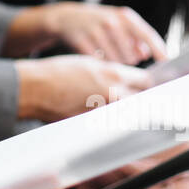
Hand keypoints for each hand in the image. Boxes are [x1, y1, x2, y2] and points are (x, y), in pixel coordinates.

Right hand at [14, 2, 167, 64]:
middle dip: (128, 61)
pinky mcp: (82, 41)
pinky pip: (98, 63)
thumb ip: (135, 38)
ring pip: (115, 62)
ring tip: (105, 54)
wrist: (67, 17)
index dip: (159, 50)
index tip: (168, 63)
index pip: (148, 35)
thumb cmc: (99, 23)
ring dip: (113, 65)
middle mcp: (112, 22)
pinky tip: (94, 56)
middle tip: (118, 55)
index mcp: (125, 17)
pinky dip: (99, 64)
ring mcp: (96, 31)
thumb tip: (145, 54)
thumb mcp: (118, 24)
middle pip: (131, 56)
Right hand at [15, 54, 151, 121]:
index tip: (153, 87)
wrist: (34, 88)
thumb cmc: (57, 72)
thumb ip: (110, 71)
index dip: (151, 84)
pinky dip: (114, 122)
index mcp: (112, 74)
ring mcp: (104, 111)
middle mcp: (112, 93)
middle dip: (146, 100)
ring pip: (128, 114)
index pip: (145, 81)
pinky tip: (111, 121)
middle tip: (150, 103)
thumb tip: (126, 78)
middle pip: (142, 100)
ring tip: (131, 114)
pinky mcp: (93, 125)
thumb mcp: (89, 63)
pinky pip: (111, 123)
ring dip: (131, 113)